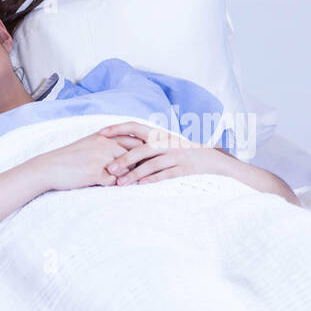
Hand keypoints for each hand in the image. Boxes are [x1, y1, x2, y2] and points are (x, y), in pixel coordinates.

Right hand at [35, 131, 143, 191]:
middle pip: (133, 157)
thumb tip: (132, 153)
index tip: (137, 162)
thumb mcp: (91, 144)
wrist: (50, 167)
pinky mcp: (96, 172)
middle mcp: (105, 144)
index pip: (135, 141)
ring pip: (126, 170)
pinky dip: (108, 184)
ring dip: (121, 177)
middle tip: (126, 174)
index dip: (139, 153)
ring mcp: (101, 158)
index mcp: (105, 136)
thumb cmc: (71, 158)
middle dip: (133, 167)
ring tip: (109, 178)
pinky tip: (98, 182)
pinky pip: (113, 182)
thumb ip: (110, 144)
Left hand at [97, 121, 232, 185]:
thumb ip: (144, 142)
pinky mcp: (184, 168)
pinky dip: (153, 179)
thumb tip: (118, 144)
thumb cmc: (180, 151)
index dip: (117, 129)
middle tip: (108, 169)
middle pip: (141, 149)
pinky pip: (166, 174)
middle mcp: (166, 142)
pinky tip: (141, 184)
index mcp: (159, 134)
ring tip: (120, 184)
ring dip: (134, 174)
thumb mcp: (163, 142)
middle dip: (123, 159)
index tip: (100, 134)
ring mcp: (176, 155)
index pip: (134, 126)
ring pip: (151, 164)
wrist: (210, 158)